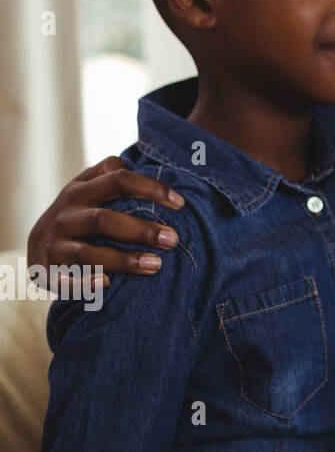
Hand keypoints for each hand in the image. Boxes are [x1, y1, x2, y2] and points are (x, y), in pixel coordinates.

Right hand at [26, 156, 183, 289]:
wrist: (37, 242)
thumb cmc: (80, 212)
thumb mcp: (90, 187)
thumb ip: (115, 176)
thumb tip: (160, 168)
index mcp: (80, 190)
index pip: (117, 180)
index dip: (151, 188)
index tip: (180, 203)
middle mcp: (64, 215)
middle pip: (103, 219)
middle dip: (141, 230)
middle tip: (173, 239)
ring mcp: (54, 244)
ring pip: (88, 253)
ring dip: (124, 260)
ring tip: (156, 264)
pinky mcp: (47, 271)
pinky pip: (65, 281)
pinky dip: (85, 283)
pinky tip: (108, 283)